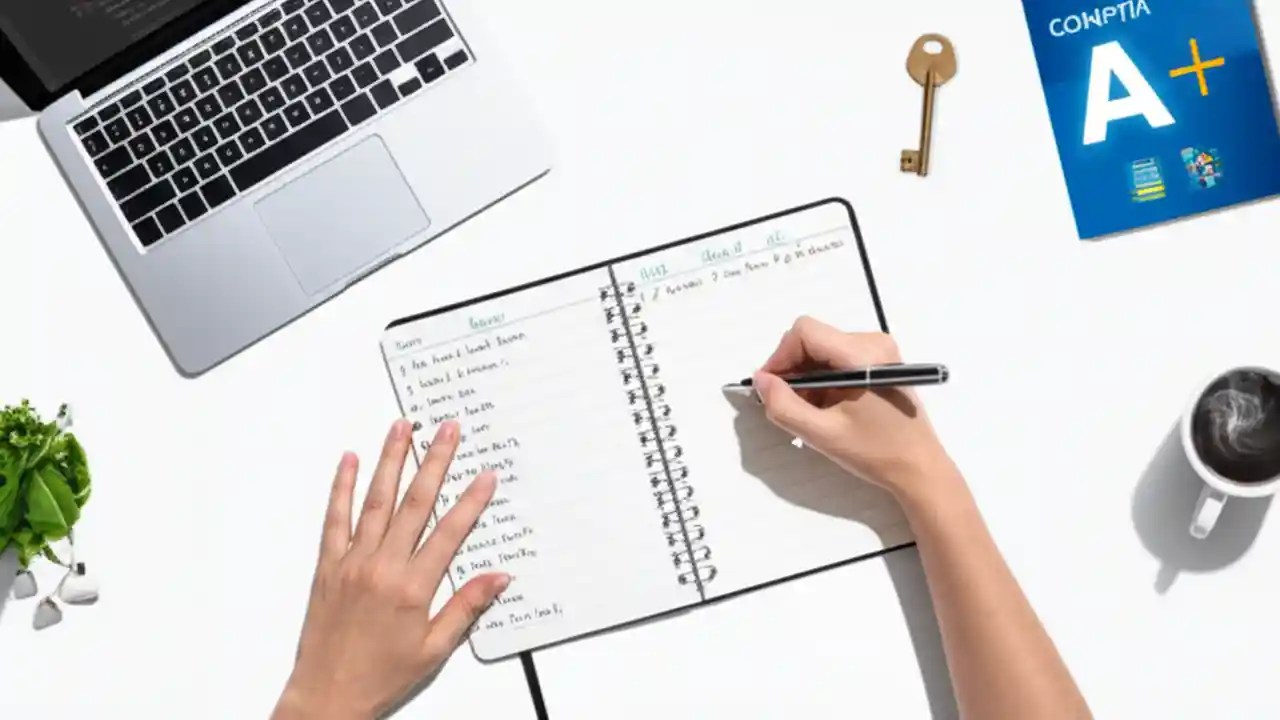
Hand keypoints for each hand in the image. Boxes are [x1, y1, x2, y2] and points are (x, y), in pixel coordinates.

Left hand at [274, 419, 507, 719]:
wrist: (326, 697)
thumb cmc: (379, 677)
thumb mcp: (434, 649)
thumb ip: (466, 608)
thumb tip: (498, 578)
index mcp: (412, 588)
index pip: (449, 532)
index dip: (470, 500)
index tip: (485, 475)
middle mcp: (381, 567)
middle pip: (414, 503)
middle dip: (434, 461)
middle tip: (447, 430)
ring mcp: (351, 563)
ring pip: (375, 500)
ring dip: (390, 460)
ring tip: (401, 428)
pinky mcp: (327, 566)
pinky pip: (335, 519)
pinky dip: (341, 487)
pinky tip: (348, 461)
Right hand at [753, 317, 955, 501]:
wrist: (919, 467)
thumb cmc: (875, 452)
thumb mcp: (822, 434)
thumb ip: (784, 406)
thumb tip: (760, 380)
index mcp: (862, 355)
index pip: (805, 333)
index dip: (780, 357)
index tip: (770, 388)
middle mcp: (873, 342)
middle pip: (813, 339)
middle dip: (793, 369)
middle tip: (787, 404)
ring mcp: (879, 350)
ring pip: (823, 349)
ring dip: (807, 376)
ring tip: (808, 410)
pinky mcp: (881, 361)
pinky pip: (838, 358)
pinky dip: (823, 379)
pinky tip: (825, 406)